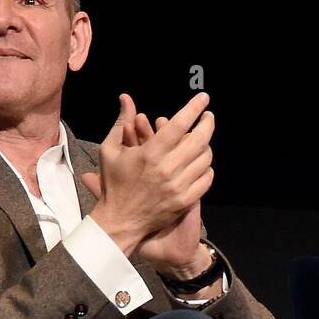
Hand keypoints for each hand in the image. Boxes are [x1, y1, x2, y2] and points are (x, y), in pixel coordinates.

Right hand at [80, 91, 213, 256]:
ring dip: (206, 146)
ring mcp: (178, 187)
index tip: (203, 98)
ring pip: (205, 159)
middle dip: (207, 124)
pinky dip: (207, 168)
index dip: (193, 108)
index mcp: (150, 153)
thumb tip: (126, 98)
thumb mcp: (110, 150)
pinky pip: (206, 180)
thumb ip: (122, 122)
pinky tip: (201, 163)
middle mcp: (167, 169)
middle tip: (208, 117)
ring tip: (202, 140)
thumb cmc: (114, 184)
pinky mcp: (185, 202)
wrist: (121, 220)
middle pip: (199, 140)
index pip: (179, 124)